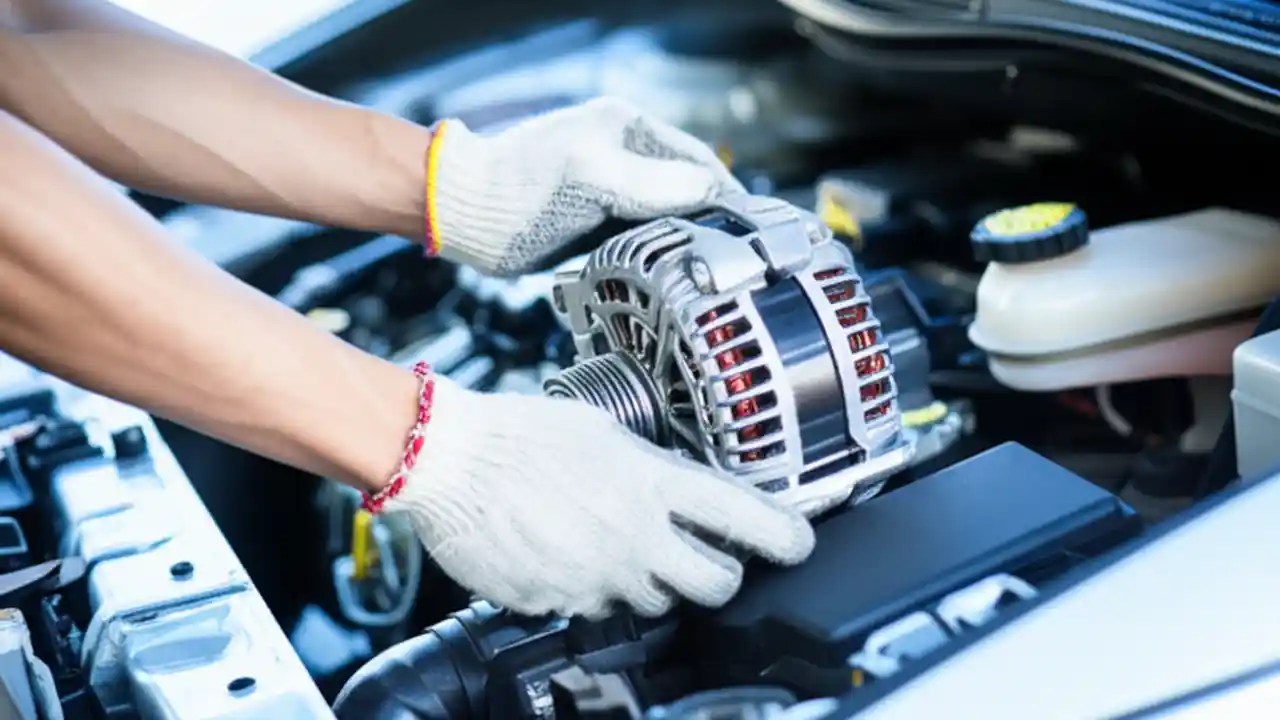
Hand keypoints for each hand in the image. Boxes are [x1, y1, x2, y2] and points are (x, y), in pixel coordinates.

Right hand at [384, 375, 814, 618]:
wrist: (448, 460)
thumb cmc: (518, 434)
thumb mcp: (603, 432)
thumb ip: (651, 468)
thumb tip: (678, 487)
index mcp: (652, 484)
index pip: (746, 517)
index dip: (787, 536)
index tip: (798, 542)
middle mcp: (634, 536)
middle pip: (717, 584)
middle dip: (722, 575)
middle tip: (710, 558)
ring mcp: (597, 576)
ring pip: (654, 603)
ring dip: (649, 580)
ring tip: (616, 544)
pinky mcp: (560, 602)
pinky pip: (593, 606)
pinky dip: (590, 586)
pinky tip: (568, 551)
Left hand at [424, 96, 744, 276]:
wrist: (465, 213)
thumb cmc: (520, 188)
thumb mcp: (596, 178)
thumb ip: (656, 185)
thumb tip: (710, 193)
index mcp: (625, 127)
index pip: (695, 161)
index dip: (724, 195)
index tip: (748, 227)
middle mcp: (620, 153)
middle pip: (683, 188)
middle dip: (707, 218)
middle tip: (733, 254)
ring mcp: (605, 185)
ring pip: (663, 213)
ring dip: (681, 238)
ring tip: (706, 265)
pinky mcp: (590, 218)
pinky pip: (637, 233)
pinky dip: (653, 249)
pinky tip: (664, 269)